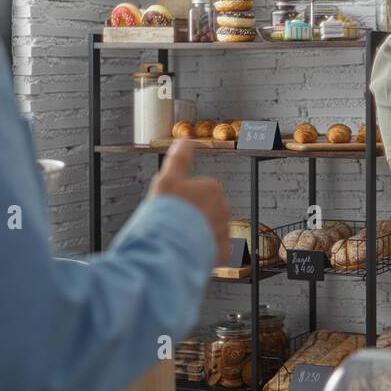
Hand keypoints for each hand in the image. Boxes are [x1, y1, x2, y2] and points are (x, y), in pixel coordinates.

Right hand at [149, 139, 231, 264]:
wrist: (171, 246)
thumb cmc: (167, 213)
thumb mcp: (166, 179)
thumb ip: (179, 159)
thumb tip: (185, 139)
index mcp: (212, 188)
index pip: (201, 190)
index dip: (184, 199)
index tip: (174, 206)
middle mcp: (223, 208)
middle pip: (207, 210)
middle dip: (194, 216)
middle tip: (176, 223)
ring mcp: (224, 230)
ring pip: (212, 229)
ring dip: (200, 233)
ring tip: (181, 237)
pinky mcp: (222, 250)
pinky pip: (215, 248)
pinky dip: (205, 249)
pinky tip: (192, 249)